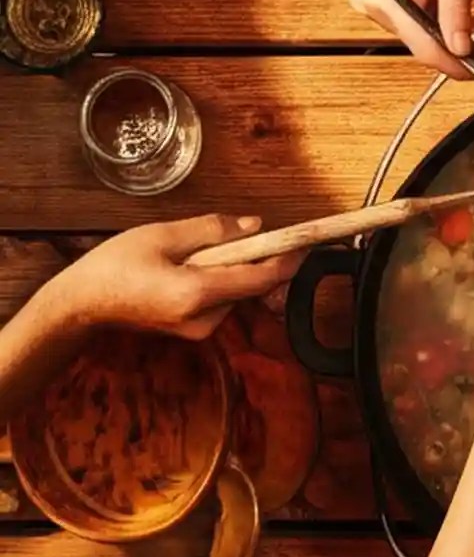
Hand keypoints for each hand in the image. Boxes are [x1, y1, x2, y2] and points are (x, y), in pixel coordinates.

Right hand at [48, 215, 302, 339]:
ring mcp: (201, 329)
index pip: (260, 278)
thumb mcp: (162, 235)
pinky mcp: (195, 330)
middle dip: (252, 257)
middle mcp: (205, 319)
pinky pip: (221, 299)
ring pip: (236, 291)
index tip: (308, 241)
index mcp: (197, 294)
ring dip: (231, 268)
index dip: (288, 258)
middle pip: (251, 284)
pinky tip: (187, 270)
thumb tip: (255, 226)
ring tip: (192, 253)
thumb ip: (213, 230)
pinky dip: (217, 280)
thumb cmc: (113, 266)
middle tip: (234, 233)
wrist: (81, 305)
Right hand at [350, 0, 473, 78]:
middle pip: (418, 42)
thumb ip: (456, 11)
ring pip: (411, 31)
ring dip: (433, 24)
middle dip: (447, 38)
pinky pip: (399, 19)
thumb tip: (462, 49)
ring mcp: (365, 3)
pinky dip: (418, 14)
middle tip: (473, 24)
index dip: (451, 66)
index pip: (425, 50)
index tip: (472, 72)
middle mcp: (373, 6)